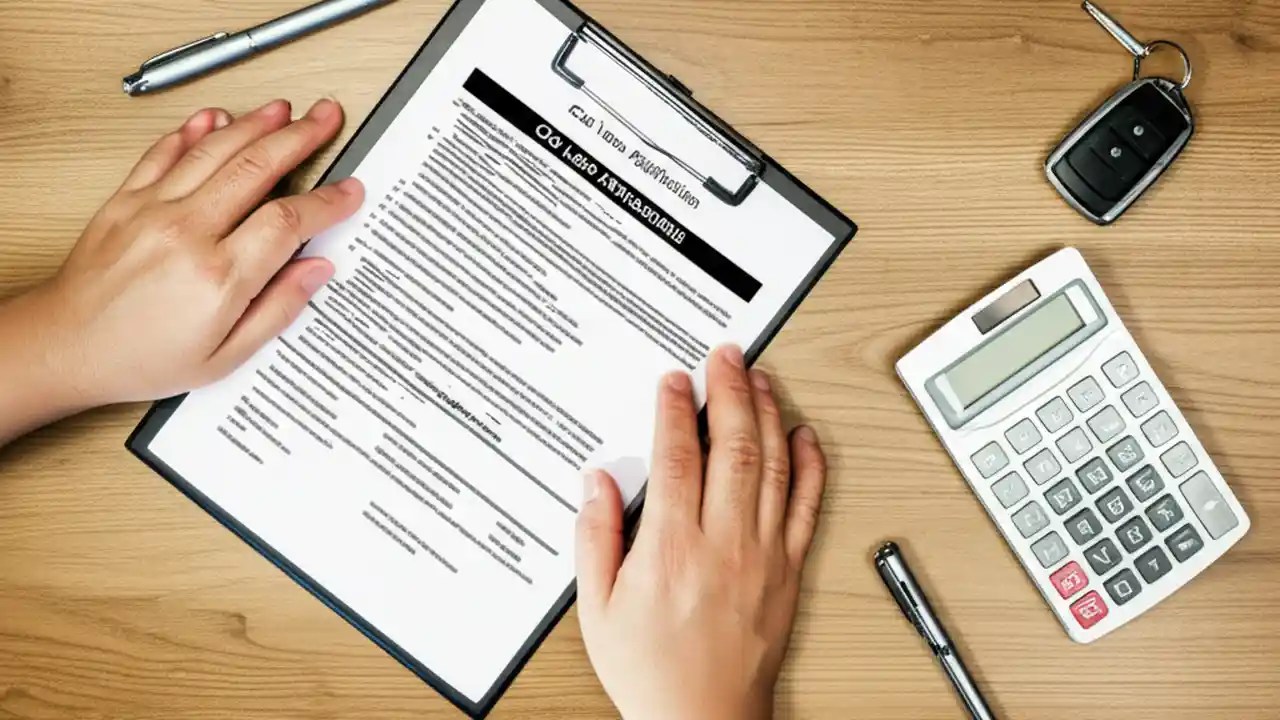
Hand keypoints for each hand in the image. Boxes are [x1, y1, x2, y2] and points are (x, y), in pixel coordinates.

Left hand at [0, 100, 362, 435]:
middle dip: (300, 137)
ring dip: (255, 123)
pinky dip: (192, 129)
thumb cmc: (141, 359)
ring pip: (215, 150)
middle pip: (257, 167)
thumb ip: (277, 310)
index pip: (288, 222)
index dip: (326, 201)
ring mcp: (153, 211)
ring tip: (285, 110)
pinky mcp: (126, 200)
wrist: (65, 347)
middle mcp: (187, 234)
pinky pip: (163, 152)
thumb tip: (316, 270)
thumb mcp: (224, 358)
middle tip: (326, 119)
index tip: (349, 191)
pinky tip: (215, 116)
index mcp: (218, 278)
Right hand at [575, 345, 827, 719]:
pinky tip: (804, 435)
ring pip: (773, 465)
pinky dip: (810, 465)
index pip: (677, 456)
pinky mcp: (788, 570)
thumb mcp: (598, 609)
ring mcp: (762, 553)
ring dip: (768, 414)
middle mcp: (723, 543)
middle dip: (729, 390)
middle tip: (725, 356)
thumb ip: (596, 538)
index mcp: (671, 548)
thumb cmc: (651, 671)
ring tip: (760, 378)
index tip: (674, 381)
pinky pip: (806, 506)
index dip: (676, 408)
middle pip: (733, 446)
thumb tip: (597, 482)